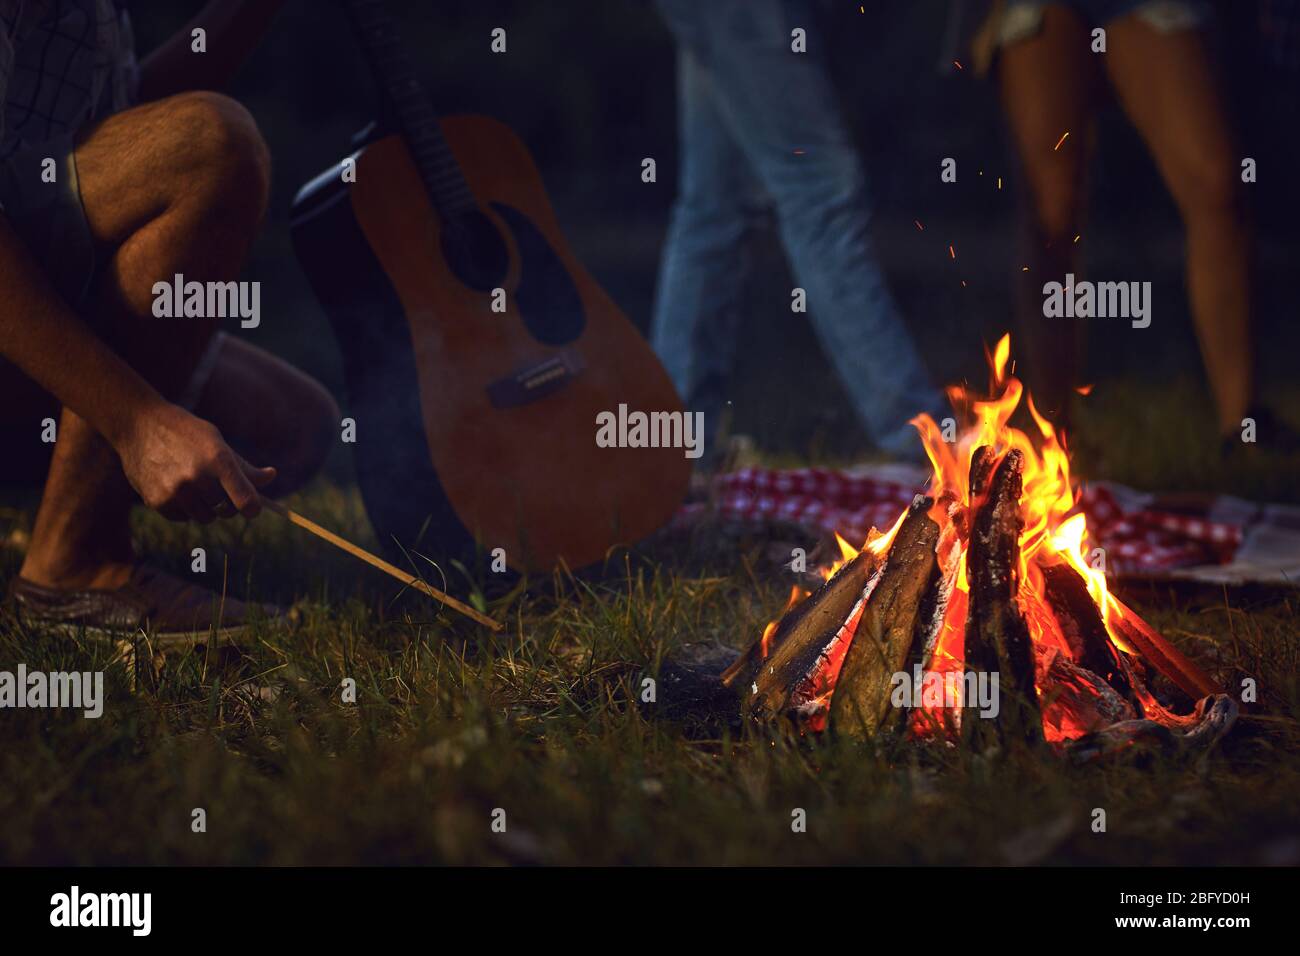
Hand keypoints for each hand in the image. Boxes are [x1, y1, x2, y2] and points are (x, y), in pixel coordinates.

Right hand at [116, 402, 276, 522]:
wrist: (139, 425)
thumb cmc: (186, 432)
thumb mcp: (218, 441)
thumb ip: (243, 466)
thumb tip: (271, 477)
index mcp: (218, 460)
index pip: (246, 500)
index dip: (253, 508)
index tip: (253, 509)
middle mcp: (197, 477)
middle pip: (227, 510)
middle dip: (228, 503)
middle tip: (219, 488)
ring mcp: (176, 491)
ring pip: (206, 517)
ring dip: (206, 507)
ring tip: (196, 485)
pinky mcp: (157, 501)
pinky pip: (183, 518)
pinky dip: (185, 509)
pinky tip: (176, 488)